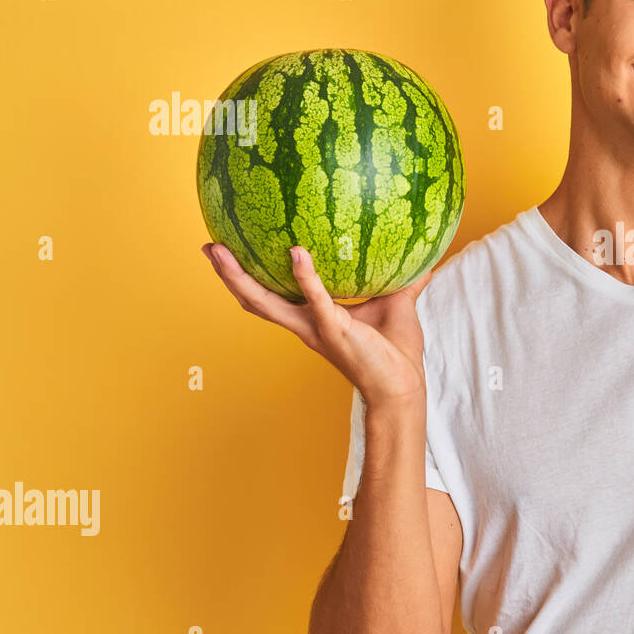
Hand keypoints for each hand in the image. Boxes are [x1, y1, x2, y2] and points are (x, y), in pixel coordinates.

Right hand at [201, 242, 433, 408]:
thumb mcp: (397, 305)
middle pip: (255, 300)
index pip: (274, 296)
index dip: (250, 277)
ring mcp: (317, 329)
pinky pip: (317, 301)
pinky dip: (306, 277)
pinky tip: (297, 253)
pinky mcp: (335, 330)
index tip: (231, 251)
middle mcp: (306, 326)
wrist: (404, 386)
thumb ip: (403, 281)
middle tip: (210, 247)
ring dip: (241, 278)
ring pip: (268, 303)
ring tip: (221, 250)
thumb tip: (424, 261)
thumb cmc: (397, 352)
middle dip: (230, 276)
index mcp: (315, 320)